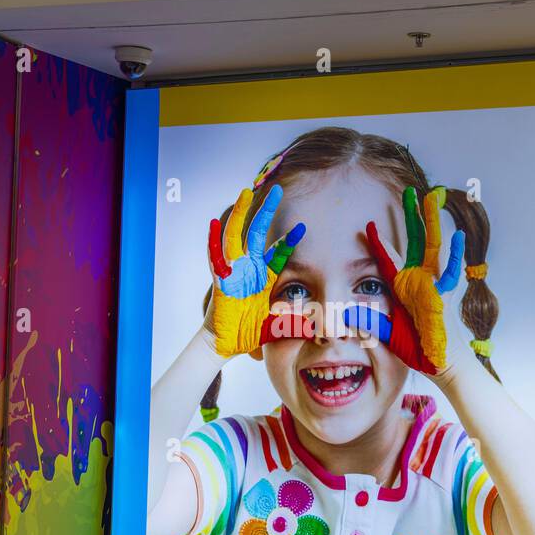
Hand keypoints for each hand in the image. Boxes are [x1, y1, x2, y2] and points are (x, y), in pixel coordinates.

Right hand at [207, 185, 307, 358]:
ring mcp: (234, 272)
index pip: (280, 252)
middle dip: (267, 211)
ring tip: (244, 193)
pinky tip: (213, 225)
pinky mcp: (220, 281)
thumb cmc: (252, 332)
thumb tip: (320, 327)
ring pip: (236, 237)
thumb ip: (298, 323)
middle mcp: (250, 269)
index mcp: (266, 276)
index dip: (290, 239)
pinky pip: (215, 259)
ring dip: (240, 215)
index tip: (304, 226)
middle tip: (277, 190)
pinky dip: (213, 242)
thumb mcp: (281, 325)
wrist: (227, 344)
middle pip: (259, 233)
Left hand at [343, 186, 463, 374]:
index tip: (370, 225)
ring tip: (431, 198)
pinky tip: (459, 236)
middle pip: (413, 241)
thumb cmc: (414, 349)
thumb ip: (367, 322)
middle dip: (411, 217)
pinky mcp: (447, 294)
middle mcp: (418, 280)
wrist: (438, 363)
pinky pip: (453, 271)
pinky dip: (456, 254)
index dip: (379, 242)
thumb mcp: (385, 334)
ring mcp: (434, 284)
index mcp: (402, 286)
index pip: (387, 258)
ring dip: (432, 222)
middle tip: (407, 191)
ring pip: (432, 246)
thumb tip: (343, 315)